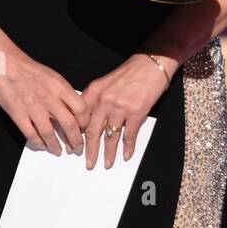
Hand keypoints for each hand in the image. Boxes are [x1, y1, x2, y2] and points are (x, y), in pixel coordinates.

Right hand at [0, 48, 90, 155]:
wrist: (4, 63)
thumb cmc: (27, 68)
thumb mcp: (52, 76)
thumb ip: (63, 92)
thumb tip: (73, 108)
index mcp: (60, 86)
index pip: (81, 108)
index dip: (84, 122)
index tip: (83, 129)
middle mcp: (49, 98)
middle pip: (69, 124)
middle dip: (75, 140)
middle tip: (76, 148)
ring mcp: (33, 107)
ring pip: (50, 133)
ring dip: (56, 146)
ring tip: (58, 151)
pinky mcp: (17, 114)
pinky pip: (30, 134)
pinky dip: (37, 143)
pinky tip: (41, 146)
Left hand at [79, 53, 174, 169]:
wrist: (151, 63)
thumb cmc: (130, 72)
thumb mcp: (106, 82)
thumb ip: (96, 99)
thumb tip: (90, 121)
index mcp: (94, 92)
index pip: (81, 118)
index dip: (77, 135)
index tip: (75, 146)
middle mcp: (105, 100)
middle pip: (93, 131)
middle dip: (90, 150)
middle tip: (88, 163)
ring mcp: (121, 107)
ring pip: (111, 136)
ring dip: (108, 153)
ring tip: (107, 164)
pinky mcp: (137, 112)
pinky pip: (129, 134)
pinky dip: (128, 147)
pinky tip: (126, 155)